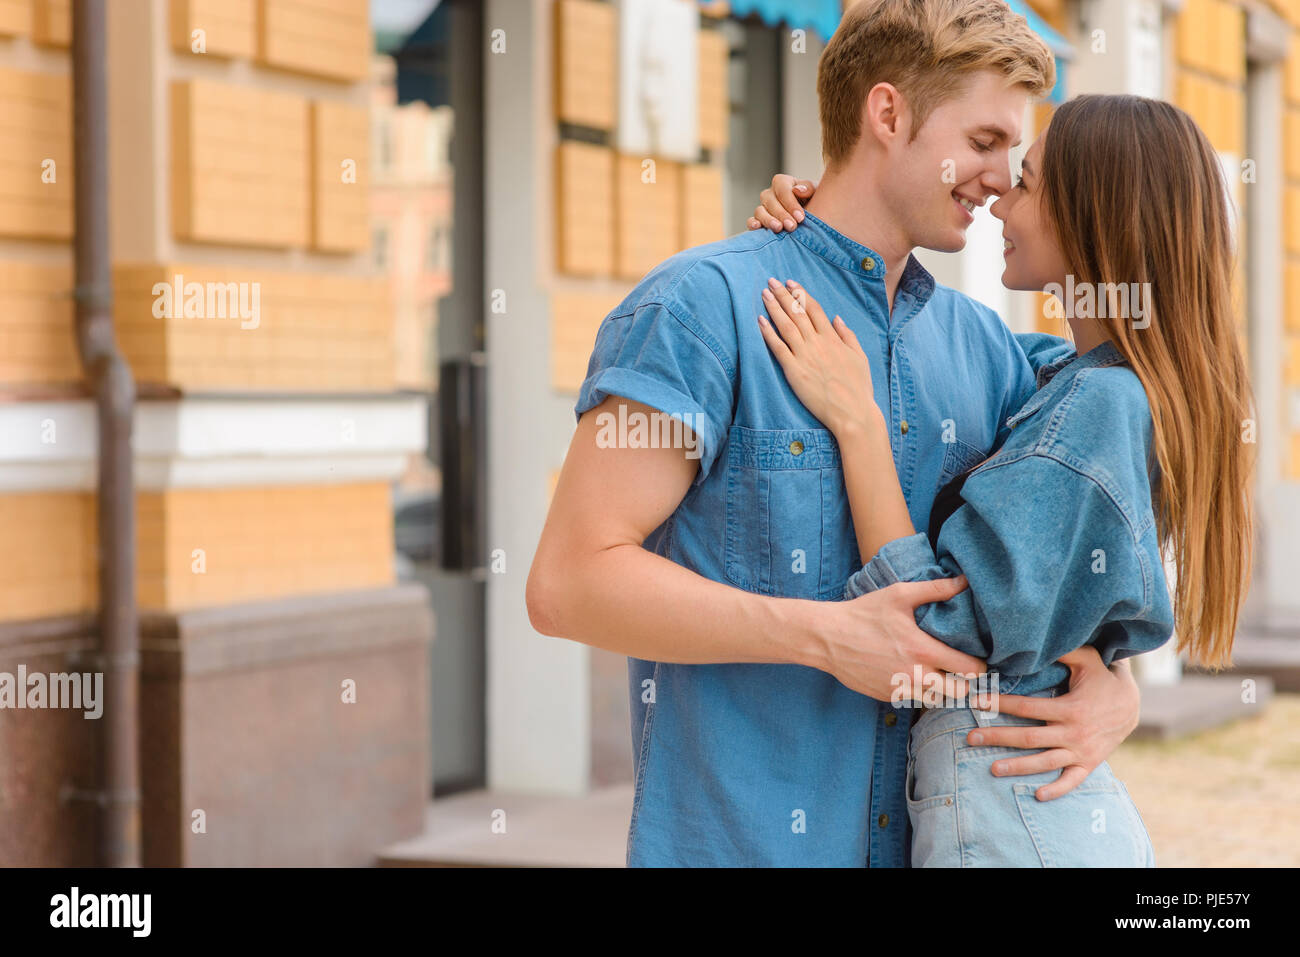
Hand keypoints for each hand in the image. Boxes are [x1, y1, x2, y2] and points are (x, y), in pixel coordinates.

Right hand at [748, 174, 817, 231]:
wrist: (813, 215)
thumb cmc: (815, 202)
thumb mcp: (816, 192)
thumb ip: (809, 188)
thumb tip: (797, 190)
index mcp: (783, 183)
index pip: (782, 189)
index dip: (790, 203)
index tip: (800, 217)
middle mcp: (770, 194)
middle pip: (770, 200)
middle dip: (781, 214)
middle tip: (792, 226)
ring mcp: (763, 207)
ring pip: (759, 211)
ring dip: (768, 220)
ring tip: (779, 229)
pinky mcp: (759, 221)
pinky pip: (751, 221)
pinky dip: (752, 224)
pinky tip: (757, 227)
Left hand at [757, 277, 880, 436]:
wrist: (852, 412)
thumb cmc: (858, 387)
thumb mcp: (859, 357)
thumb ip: (847, 335)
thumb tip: (836, 318)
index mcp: (833, 338)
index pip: (814, 309)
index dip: (801, 293)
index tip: (792, 283)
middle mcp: (817, 343)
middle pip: (797, 312)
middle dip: (783, 294)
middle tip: (772, 281)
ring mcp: (805, 356)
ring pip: (786, 325)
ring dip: (774, 307)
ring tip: (764, 293)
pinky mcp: (794, 371)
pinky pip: (778, 348)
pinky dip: (768, 333)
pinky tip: (759, 320)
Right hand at [811, 576, 985, 703]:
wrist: (827, 638)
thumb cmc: (863, 614)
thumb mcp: (898, 595)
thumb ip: (934, 590)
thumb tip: (963, 581)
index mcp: (922, 650)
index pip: (969, 669)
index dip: (979, 665)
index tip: (977, 658)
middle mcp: (915, 675)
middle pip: (959, 693)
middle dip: (965, 682)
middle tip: (960, 669)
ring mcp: (901, 689)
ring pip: (938, 701)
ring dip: (943, 690)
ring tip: (940, 674)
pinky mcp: (888, 696)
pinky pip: (915, 701)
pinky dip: (920, 692)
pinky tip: (915, 676)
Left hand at [965, 646, 1141, 800]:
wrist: (1134, 706)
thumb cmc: (1103, 679)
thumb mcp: (1088, 660)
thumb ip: (1064, 651)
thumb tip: (1038, 639)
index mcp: (1069, 708)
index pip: (1027, 707)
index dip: (1000, 704)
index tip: (976, 703)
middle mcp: (1073, 733)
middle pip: (1028, 738)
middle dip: (998, 738)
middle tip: (971, 738)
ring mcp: (1081, 751)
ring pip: (1044, 762)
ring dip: (1017, 767)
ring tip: (991, 768)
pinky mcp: (1089, 764)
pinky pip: (1072, 781)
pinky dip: (1057, 790)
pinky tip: (1037, 795)